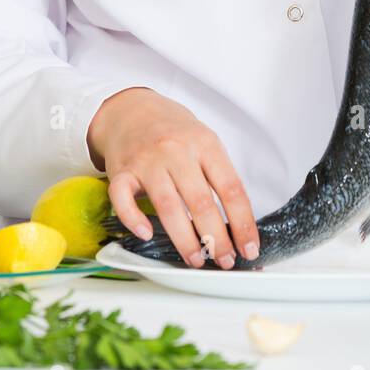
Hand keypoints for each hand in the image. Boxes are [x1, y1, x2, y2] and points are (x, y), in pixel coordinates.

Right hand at [86, 87, 259, 268]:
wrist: (132, 108)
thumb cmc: (173, 131)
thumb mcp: (204, 140)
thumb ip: (218, 174)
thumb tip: (238, 224)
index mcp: (205, 144)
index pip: (231, 189)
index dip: (243, 223)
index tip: (249, 248)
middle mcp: (177, 151)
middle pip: (201, 203)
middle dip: (216, 239)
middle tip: (224, 260)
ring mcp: (147, 161)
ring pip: (168, 207)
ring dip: (185, 240)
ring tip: (196, 259)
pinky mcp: (121, 171)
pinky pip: (124, 200)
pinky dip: (134, 220)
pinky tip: (147, 234)